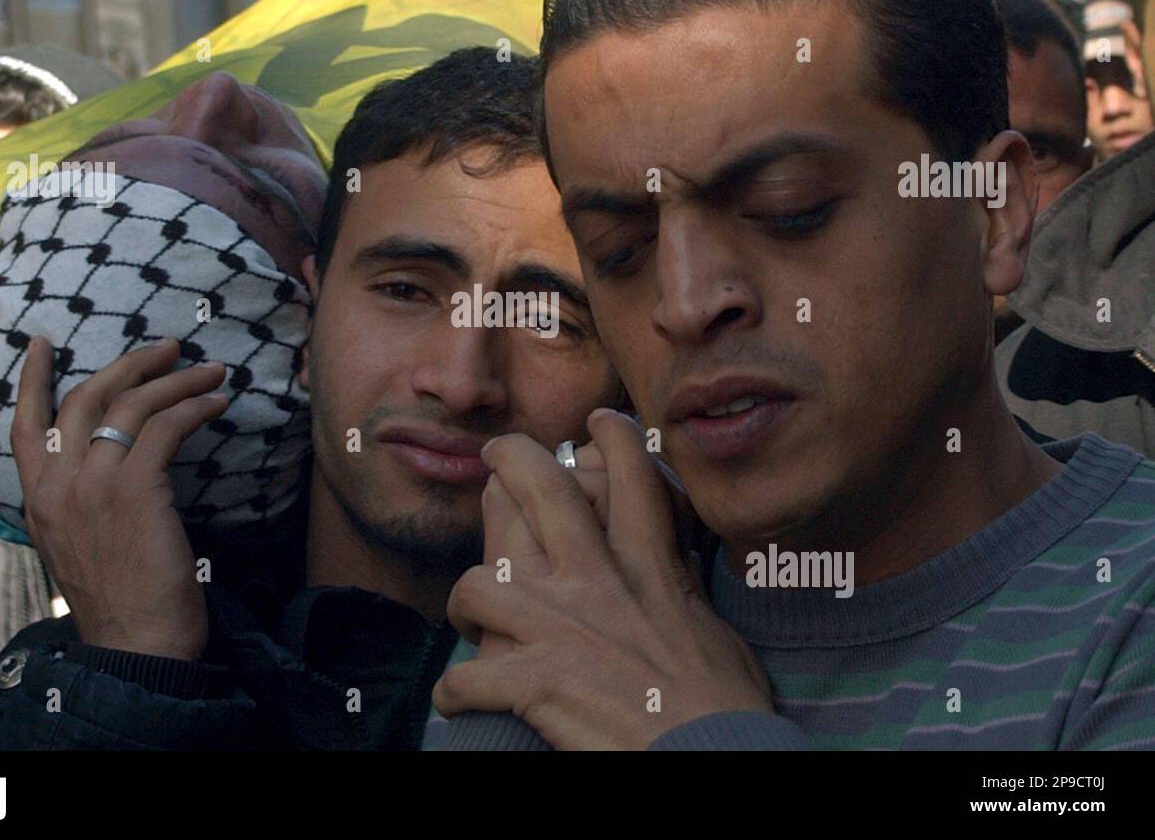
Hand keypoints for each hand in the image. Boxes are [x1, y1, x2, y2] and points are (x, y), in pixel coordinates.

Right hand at [11, 336, 228, 660]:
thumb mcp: (81, 548)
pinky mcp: (135, 487)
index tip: (44, 342)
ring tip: (210, 372)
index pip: (26, 426)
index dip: (34, 380)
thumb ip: (84, 504)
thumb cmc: (123, 605)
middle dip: (130, 365)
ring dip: (176, 380)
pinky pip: (166, 426)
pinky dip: (194, 407)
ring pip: (132, 404)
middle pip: (86, 398)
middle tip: (168, 348)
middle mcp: (58, 486)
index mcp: (39, 501)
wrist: (136, 644)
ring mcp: (93, 484)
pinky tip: (217, 404)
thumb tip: (119, 468)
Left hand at [433, 408, 771, 748]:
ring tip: (472, 618)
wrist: (708, 754)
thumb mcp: (708, 625)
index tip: (596, 420)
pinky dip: (456, 693)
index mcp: (647, 568)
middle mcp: (595, 582)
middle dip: (509, 458)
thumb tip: (670, 576)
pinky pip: (464, 676)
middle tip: (493, 456)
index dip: (611, 435)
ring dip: (467, 604)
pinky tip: (460, 700)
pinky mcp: (533, 679)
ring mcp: (557, 627)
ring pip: (475, 582)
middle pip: (540, 489)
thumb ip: (676, 589)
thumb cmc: (720, 701)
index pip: (631, 475)